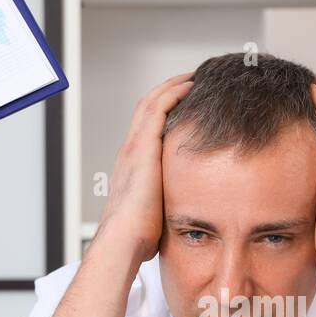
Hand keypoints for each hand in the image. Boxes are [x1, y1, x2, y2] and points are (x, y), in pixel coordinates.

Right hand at [96, 72, 193, 263]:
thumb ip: (169, 207)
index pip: (146, 129)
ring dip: (171, 86)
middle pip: (146, 109)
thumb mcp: (156, 215)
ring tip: (191, 77)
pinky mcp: (144, 146)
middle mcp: (130, 151)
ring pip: (151, 102)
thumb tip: (188, 219)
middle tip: (188, 82)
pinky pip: (158, 108)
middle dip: (166, 92)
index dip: (162, 112)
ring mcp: (135, 147)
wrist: (124, 238)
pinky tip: (190, 86)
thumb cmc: (138, 237)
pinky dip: (173, 93)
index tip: (181, 105)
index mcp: (133, 167)